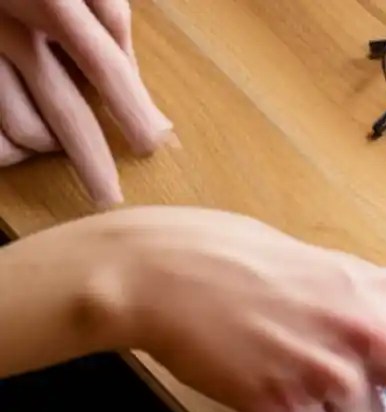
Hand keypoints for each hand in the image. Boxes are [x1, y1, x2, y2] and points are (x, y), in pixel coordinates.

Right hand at [0, 1, 171, 206]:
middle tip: (109, 198)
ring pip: (20, 129)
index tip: (153, 142)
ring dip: (50, 148)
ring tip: (62, 144)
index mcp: (50, 0)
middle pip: (63, 112)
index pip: (103, 65)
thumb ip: (108, 18)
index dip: (132, 108)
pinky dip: (7, 150)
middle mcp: (8, 28)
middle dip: (93, 163)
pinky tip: (22, 146)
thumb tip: (134, 81)